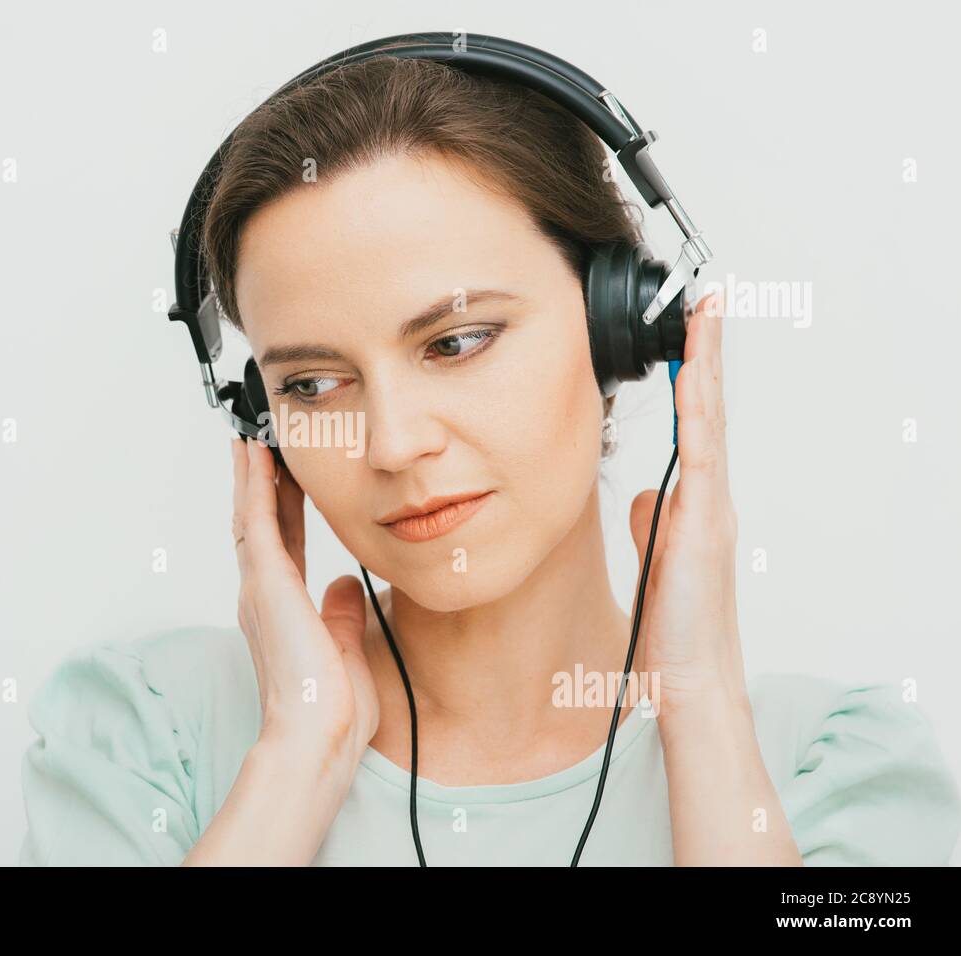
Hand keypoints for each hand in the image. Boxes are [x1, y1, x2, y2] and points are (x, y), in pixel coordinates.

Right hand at [231, 436, 376, 763]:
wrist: (317, 730)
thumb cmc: (332, 707)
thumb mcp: (346, 646)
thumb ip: (342, 612)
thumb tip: (346, 584)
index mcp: (281, 609)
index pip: (281, 544)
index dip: (280, 508)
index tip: (283, 479)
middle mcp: (262, 594)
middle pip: (258, 523)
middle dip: (259, 482)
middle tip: (259, 444)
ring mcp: (259, 587)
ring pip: (250, 515)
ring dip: (252, 474)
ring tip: (252, 437)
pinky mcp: (265, 582)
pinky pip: (255, 520)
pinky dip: (254, 485)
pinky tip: (256, 455)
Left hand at [627, 291, 748, 716]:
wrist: (691, 679)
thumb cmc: (674, 627)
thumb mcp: (655, 559)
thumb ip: (652, 521)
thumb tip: (643, 492)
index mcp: (694, 503)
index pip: (693, 425)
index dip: (692, 376)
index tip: (687, 331)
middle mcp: (708, 498)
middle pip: (708, 410)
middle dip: (705, 353)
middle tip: (704, 299)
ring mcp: (711, 509)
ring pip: (709, 422)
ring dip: (705, 366)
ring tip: (702, 314)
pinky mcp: (704, 526)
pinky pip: (700, 457)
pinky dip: (698, 415)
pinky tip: (692, 378)